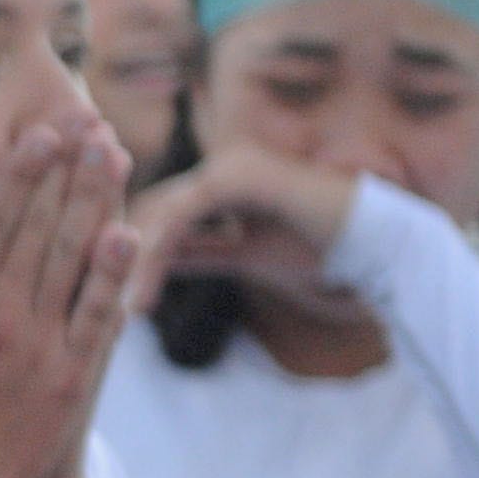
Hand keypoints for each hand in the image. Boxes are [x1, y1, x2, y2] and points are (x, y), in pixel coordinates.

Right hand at [0, 123, 135, 477]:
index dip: (18, 175)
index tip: (39, 135)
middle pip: (40, 229)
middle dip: (66, 170)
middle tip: (87, 122)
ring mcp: (41, 348)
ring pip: (74, 260)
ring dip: (96, 202)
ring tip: (112, 155)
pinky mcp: (73, 378)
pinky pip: (98, 315)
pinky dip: (114, 274)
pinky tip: (127, 233)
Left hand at [125, 144, 361, 300]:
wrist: (378, 245)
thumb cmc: (320, 248)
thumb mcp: (244, 256)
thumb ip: (199, 253)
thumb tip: (150, 263)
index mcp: (220, 181)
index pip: (157, 211)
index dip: (129, 250)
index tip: (107, 295)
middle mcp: (219, 166)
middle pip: (147, 210)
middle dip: (119, 255)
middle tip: (100, 307)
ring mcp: (228, 166)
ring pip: (158, 214)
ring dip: (133, 262)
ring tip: (123, 311)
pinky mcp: (238, 176)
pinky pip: (182, 216)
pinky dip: (158, 254)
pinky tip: (143, 293)